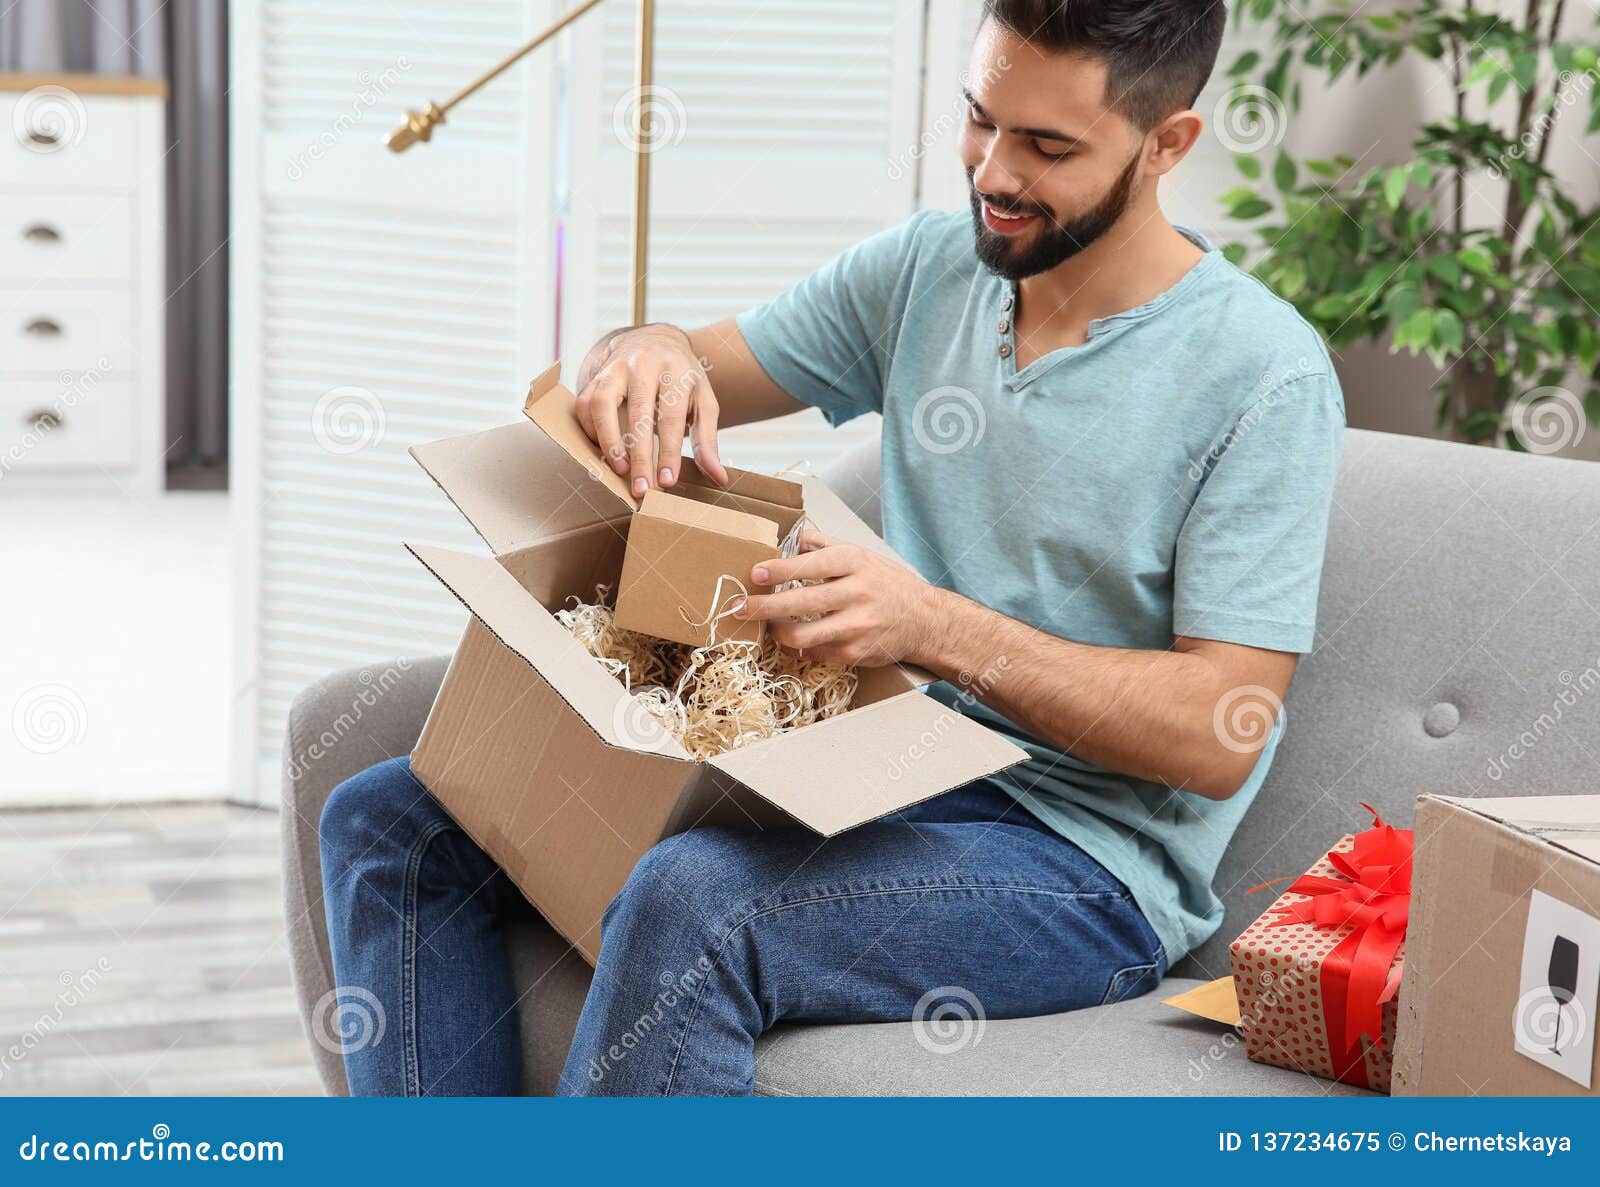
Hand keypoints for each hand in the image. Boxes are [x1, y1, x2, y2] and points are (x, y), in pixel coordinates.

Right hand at [574, 323, 726, 496]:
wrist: (654, 341)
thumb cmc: (682, 379)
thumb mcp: (703, 402)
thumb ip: (707, 440)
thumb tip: (719, 478)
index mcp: (676, 370)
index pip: (671, 416)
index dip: (668, 452)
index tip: (666, 482)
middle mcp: (643, 364)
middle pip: (638, 413)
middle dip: (639, 455)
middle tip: (641, 489)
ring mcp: (616, 367)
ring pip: (602, 403)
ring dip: (608, 441)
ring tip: (619, 470)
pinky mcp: (596, 375)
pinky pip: (585, 404)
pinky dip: (591, 430)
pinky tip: (604, 451)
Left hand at [732, 531, 943, 667]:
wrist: (924, 620)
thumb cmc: (887, 584)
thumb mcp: (862, 555)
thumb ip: (825, 545)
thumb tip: (791, 539)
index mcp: (855, 563)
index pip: (811, 565)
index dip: (779, 570)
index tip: (755, 572)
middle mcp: (856, 594)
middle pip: (800, 603)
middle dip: (763, 606)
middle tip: (737, 608)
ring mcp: (856, 626)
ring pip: (803, 635)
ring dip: (777, 632)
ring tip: (767, 627)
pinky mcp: (855, 653)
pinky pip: (815, 651)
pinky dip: (800, 645)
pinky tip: (793, 639)